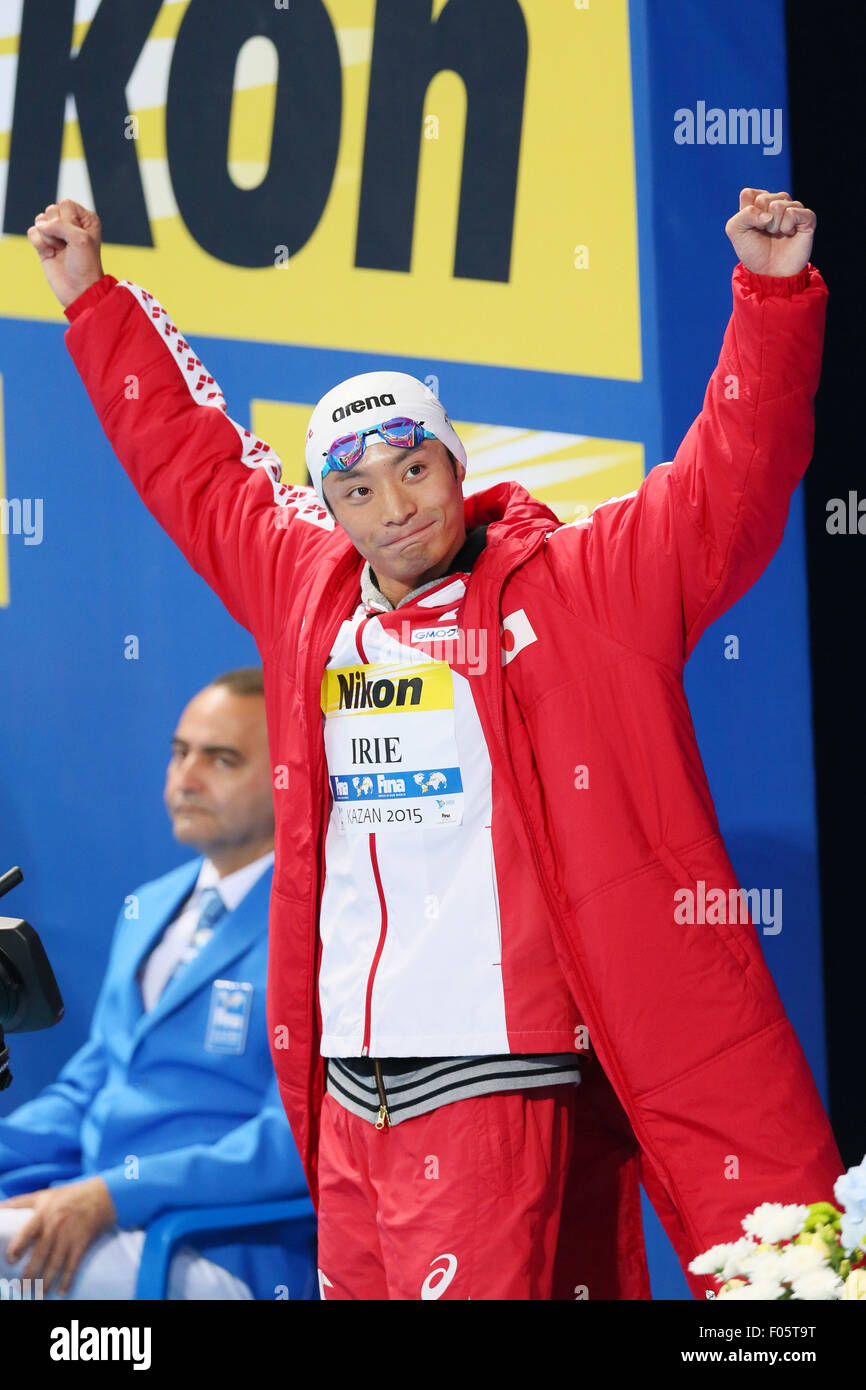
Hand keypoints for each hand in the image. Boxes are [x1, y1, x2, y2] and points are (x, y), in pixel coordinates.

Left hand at [0, 1176, 116, 1294]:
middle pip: (41, 1254)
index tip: (11, 1260)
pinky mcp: (82, 1243)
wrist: (102, 1196)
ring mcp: (70, 1236)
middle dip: (30, 1274)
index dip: (19, 1247)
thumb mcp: (42, 1195)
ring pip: (55, 1264)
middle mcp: (56, 1226)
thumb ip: (18, 1203)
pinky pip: (73, 1265)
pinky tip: (61, 1291)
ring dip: (46, 1282)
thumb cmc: (68, 1196)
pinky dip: (67, 1280)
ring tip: (37, 1294)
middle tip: (22, 1288)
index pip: (29, 1232)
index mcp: (44, 1213)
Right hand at [26, 198, 105, 308]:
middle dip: (57, 229)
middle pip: (51, 210)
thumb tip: (41, 225)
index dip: (68, 220)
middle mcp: (70, 223)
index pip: (66, 204)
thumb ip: (61, 224)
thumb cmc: (85, 265)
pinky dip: (40, 244)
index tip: (77, 238)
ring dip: (48, 238)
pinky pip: (32, 232)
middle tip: (67, 246)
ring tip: (60, 251)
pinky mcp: (44, 243)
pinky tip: (51, 255)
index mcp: (85, 219)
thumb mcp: (81, 239)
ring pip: (40, 220)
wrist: (78, 289)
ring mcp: (56, 233)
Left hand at [725, 188, 815, 276]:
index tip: (750, 228)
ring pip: (779, 204)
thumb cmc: (753, 252)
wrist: (770, 272)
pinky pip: (794, 212)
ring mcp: (793, 208)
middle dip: (761, 222)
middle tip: (766, 234)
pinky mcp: (806, 217)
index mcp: (758, 203)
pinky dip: (787, 226)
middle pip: (764, 198)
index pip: (749, 193)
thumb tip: (768, 215)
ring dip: (774, 226)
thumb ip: (743, 215)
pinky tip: (789, 234)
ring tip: (777, 235)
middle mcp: (776, 202)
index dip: (747, 213)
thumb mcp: (736, 232)